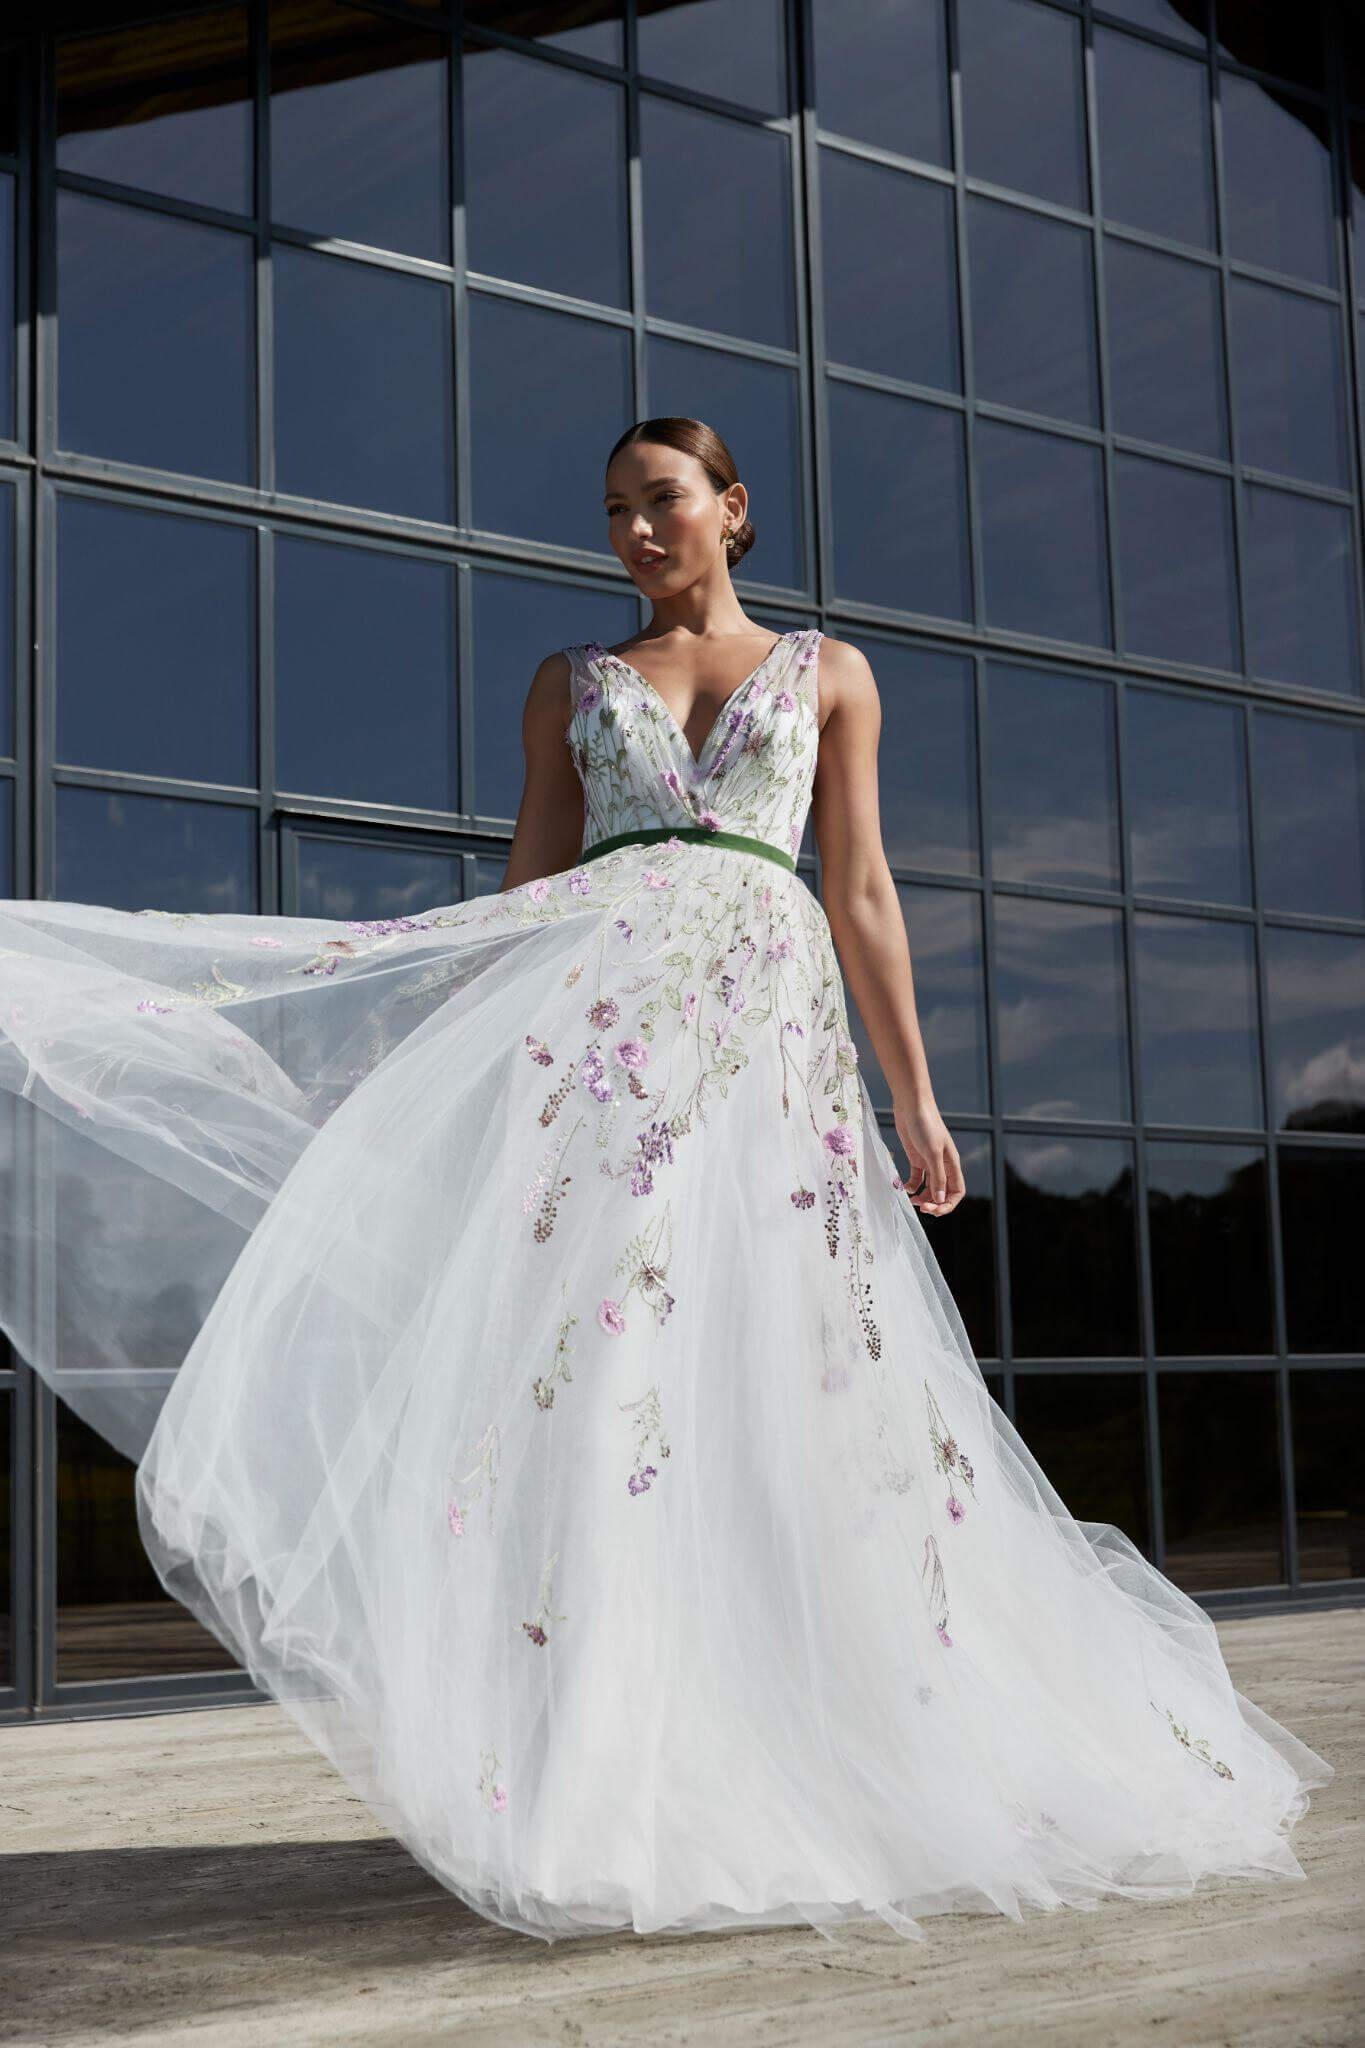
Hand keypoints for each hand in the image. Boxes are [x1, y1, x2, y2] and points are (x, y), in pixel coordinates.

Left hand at [892, 1096, 964, 1216]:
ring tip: (911, 1201)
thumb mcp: (933, 1152)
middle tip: (921, 1208)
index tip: (934, 1210)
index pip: (957, 1191)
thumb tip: (940, 1199)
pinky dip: (911, 1186)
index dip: (948, 1204)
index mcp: (952, 1163)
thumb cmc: (926, 1124)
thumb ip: (937, 1177)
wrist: (911, 1105)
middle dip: (934, 1203)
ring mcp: (929, 1161)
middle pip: (942, 1192)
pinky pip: (916, 1178)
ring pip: (929, 1187)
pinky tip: (903, 1187)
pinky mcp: (916, 1158)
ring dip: (922, 1197)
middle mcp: (942, 1164)